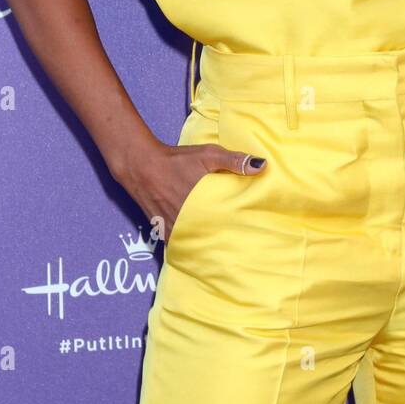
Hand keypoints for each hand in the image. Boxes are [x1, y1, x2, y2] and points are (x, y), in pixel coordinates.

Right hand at [116, 133, 266, 243]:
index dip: (237, 233)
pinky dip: (189, 244)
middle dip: (224, 242)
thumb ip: (234, 160)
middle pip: (211, 239)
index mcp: (202, 207)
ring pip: (195, 243)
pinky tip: (199, 246)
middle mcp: (187, 222)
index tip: (250, 236)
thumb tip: (262, 166)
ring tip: (223, 249)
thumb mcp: (208, 154)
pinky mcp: (164, 229)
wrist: (142, 165)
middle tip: (240, 245)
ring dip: (206, 245)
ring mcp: (173, 228)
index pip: (225, 228)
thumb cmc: (177, 160)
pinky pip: (179, 243)